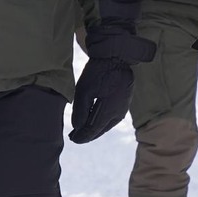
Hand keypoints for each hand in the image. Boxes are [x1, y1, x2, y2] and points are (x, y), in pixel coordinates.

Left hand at [68, 30, 155, 144]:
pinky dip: (101, 121)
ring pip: (107, 125)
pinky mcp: (124, 103)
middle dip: (87, 134)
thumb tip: (77, 127)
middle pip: (101, 130)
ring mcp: (123, 109)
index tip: (73, 139)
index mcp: (108, 111)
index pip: (93, 131)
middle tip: (74, 137)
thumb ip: (80, 110)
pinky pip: (112, 117)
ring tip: (82, 130)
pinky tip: (93, 120)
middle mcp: (118, 114)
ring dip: (95, 128)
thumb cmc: (98, 71)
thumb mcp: (84, 90)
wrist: (116, 56)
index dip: (82, 137)